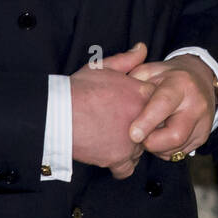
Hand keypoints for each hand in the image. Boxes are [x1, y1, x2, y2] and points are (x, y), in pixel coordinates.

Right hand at [70, 42, 156, 178]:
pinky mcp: (118, 158)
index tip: (135, 110)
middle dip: (141, 129)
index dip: (146, 108)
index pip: (159, 104)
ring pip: (140, 148)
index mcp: (142, 94)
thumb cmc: (79, 89)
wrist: (58, 113)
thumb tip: (142, 48)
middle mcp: (143, 118)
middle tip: (122, 126)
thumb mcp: (103, 67)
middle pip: (151, 128)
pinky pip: (127, 169)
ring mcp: (132, 140)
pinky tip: (111, 157)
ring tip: (111, 139)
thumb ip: (127, 59)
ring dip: (130, 146)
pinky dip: (120, 166)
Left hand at [126, 54, 217, 160]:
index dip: (147, 122)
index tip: (133, 134)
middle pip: (175, 136)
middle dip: (151, 142)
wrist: (200, 78)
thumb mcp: (149, 71)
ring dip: (156, 147)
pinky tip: (161, 135)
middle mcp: (196, 103)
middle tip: (139, 134)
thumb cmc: (167, 76)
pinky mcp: (203, 135)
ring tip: (150, 131)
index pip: (164, 104)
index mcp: (180, 83)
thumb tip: (117, 102)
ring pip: (175, 149)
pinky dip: (165, 149)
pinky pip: (179, 153)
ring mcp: (204, 121)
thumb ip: (132, 82)